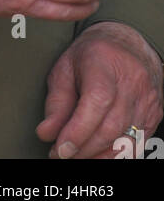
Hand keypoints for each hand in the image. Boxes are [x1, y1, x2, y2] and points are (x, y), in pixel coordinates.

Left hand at [37, 22, 163, 158]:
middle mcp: (132, 82)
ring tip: (75, 155)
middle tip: (60, 154)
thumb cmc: (92, 55)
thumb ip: (56, 102)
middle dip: (83, 148)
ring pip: (125, 141)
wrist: (127, 45)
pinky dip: (114, 155)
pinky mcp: (154, 116)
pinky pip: (136, 145)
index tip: (60, 147)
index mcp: (105, 62)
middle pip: (110, 126)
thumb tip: (46, 133)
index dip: (78, 130)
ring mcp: (147, 101)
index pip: (97, 102)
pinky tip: (96, 154)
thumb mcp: (65, 68)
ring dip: (97, 155)